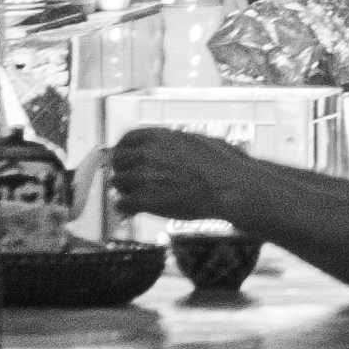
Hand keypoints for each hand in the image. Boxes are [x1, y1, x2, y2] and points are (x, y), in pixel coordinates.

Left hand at [110, 127, 243, 222]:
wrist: (231, 188)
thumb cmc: (222, 165)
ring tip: (139, 197)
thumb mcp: (196, 141)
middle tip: (131, 182)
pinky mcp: (145, 200)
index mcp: (159, 137)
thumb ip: (172, 143)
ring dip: (126, 191)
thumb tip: (164, 146)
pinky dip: (128, 209)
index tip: (126, 160)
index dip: (124, 150)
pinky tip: (137, 210)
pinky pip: (121, 204)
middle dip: (123, 171)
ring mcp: (144, 177)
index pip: (126, 139)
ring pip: (117, 183)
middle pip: (117, 160)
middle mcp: (147, 154)